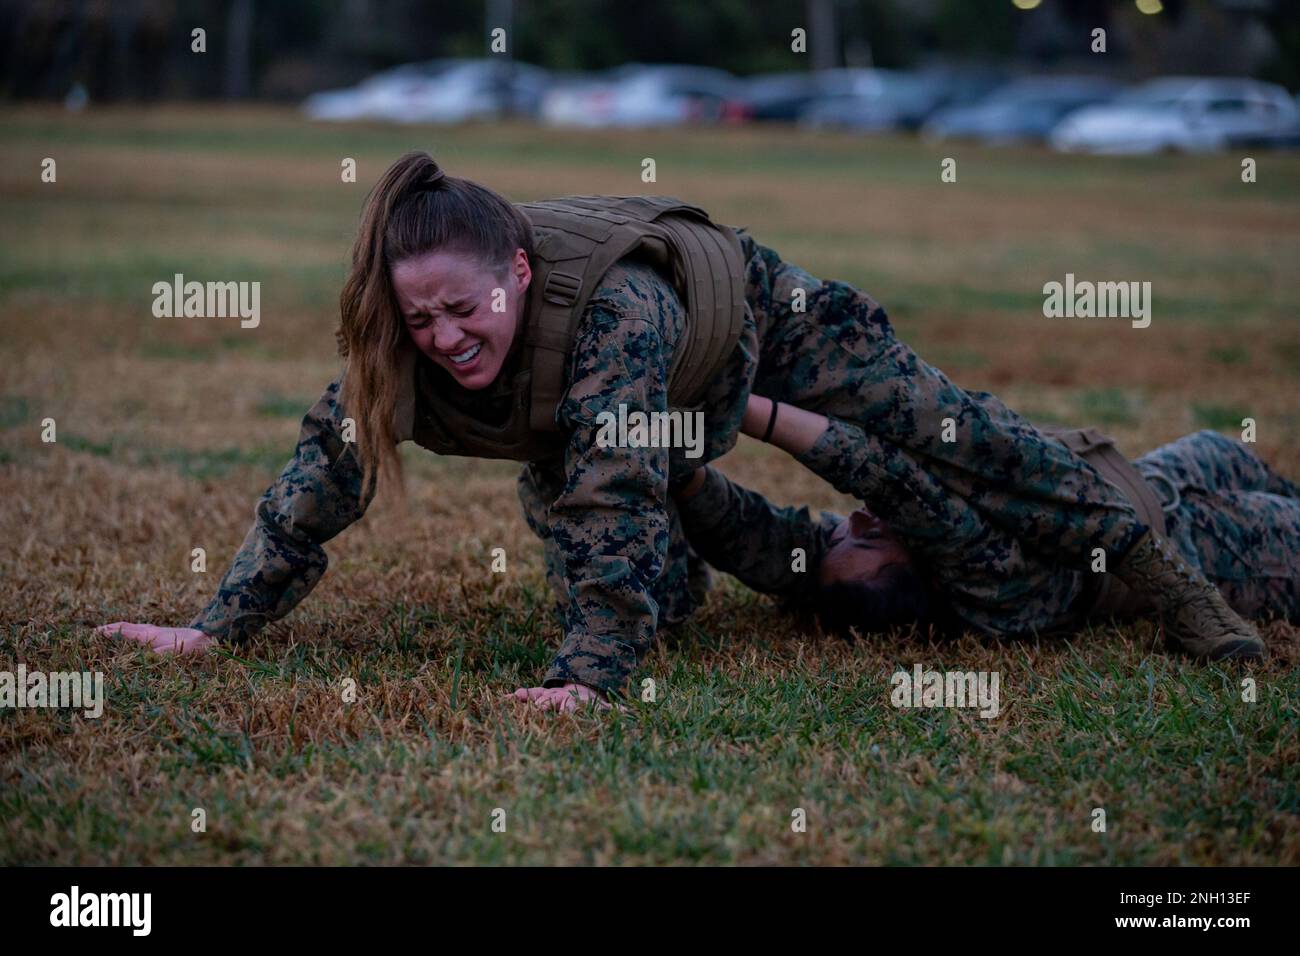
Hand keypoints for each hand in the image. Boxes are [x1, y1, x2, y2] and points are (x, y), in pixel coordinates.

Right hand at [95, 622, 212, 654]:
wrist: (207, 638)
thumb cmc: (190, 647)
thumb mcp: (172, 653)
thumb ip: (154, 656)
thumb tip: (137, 660)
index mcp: (148, 635)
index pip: (123, 632)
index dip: (107, 634)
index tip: (92, 635)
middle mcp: (148, 630)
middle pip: (123, 627)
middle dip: (107, 630)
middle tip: (91, 634)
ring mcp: (154, 630)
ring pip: (130, 627)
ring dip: (116, 629)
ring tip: (104, 632)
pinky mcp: (159, 633)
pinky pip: (137, 630)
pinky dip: (126, 631)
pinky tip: (126, 636)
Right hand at [507, 682, 624, 712]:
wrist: (578, 687)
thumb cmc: (589, 703)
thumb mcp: (602, 707)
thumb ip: (616, 711)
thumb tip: (631, 714)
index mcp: (574, 701)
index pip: (571, 706)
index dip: (568, 710)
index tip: (565, 714)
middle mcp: (559, 696)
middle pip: (551, 699)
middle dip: (544, 703)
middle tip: (538, 708)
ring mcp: (547, 695)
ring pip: (536, 694)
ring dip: (527, 696)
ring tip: (516, 696)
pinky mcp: (537, 696)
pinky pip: (525, 696)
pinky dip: (514, 698)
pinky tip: (502, 699)